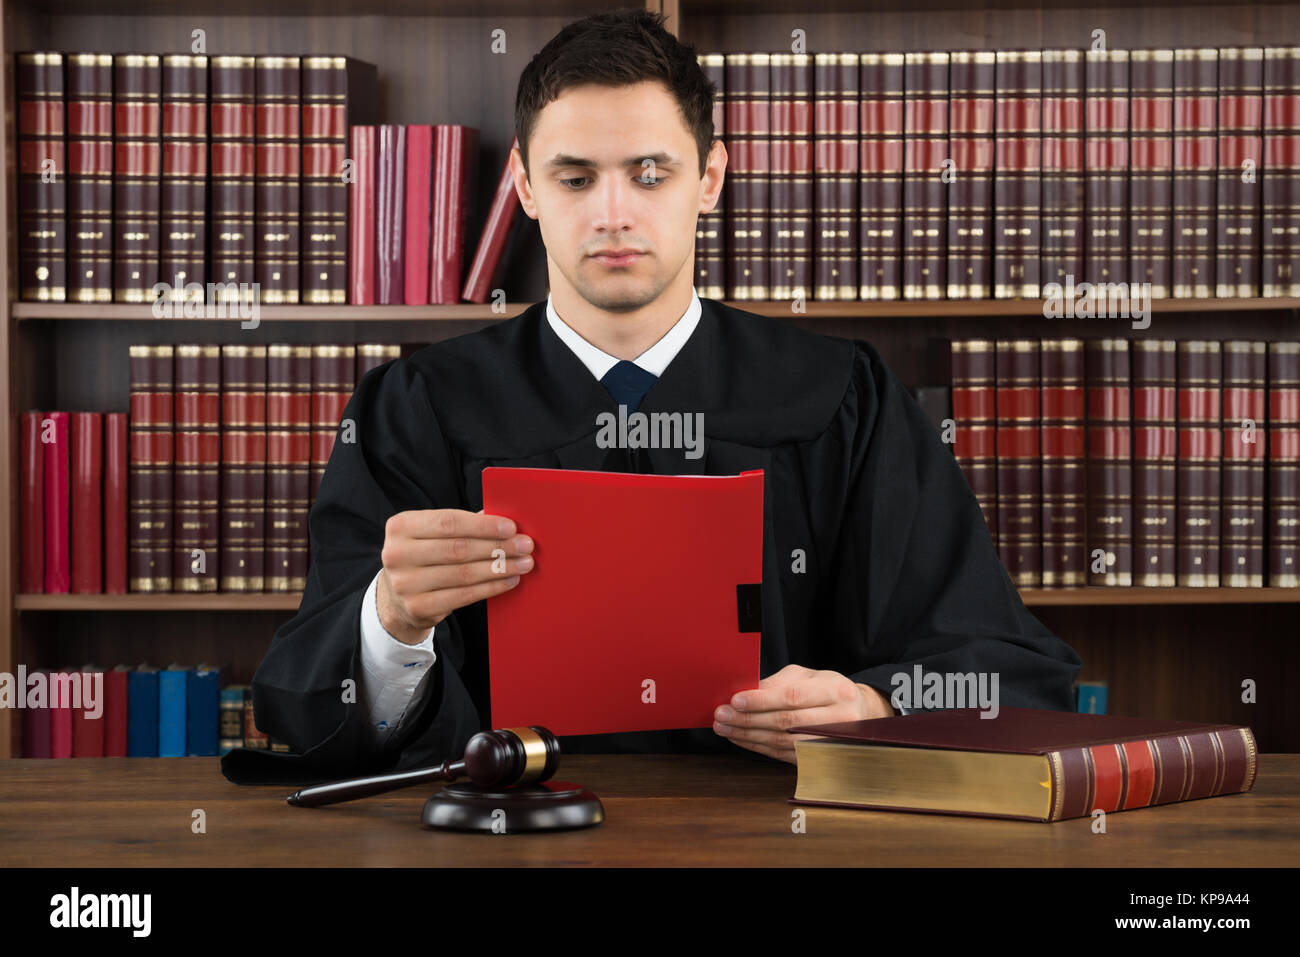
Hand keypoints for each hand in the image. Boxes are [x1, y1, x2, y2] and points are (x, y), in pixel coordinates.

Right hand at [376, 508, 534, 643]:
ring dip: (500, 568)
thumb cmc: (425, 556)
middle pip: (458, 549)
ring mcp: (405, 583)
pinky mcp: (418, 607)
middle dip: (497, 547)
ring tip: (524, 564)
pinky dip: (491, 587)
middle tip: (525, 546)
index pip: (449, 522)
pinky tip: (509, 580)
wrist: (397, 597)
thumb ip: (463, 524)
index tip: (512, 527)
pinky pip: (464, 596)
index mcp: (401, 526)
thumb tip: (505, 520)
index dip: (483, 525)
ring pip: (464, 574)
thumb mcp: (433, 534)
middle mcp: (396, 554)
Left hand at [712, 664, 894, 764]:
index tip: (735, 700)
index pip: (793, 697)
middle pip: (786, 722)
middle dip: (748, 719)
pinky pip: (784, 755)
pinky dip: (759, 747)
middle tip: (722, 716)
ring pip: (783, 742)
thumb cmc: (828, 691)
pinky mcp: (821, 760)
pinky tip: (742, 739)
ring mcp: (832, 743)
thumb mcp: (809, 676)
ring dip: (749, 736)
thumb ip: (779, 683)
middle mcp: (840, 719)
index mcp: (837, 690)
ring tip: (725, 728)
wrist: (859, 715)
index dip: (762, 700)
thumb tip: (748, 691)